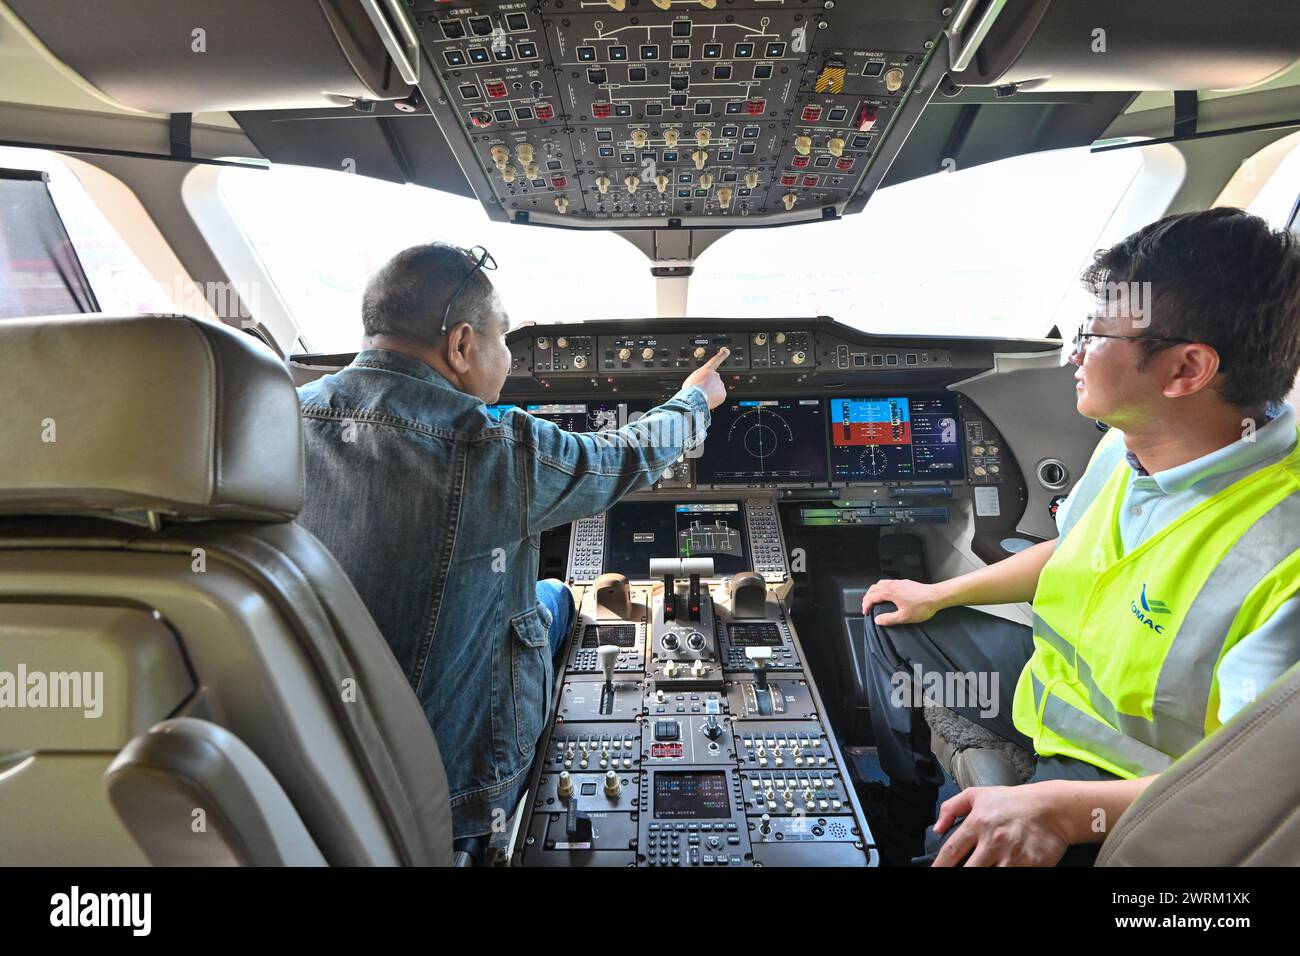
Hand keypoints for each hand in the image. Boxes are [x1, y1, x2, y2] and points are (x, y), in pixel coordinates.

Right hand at [682, 348, 729, 409]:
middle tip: (702, 391)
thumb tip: (699, 384)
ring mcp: (720, 384)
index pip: (716, 359)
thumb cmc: (691, 389)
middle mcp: (716, 375)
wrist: (694, 399)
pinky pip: (719, 396)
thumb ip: (698, 378)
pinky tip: (708, 400)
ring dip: (711, 392)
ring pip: (717, 389)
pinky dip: (715, 399)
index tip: (726, 350)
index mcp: (707, 370)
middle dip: (710, 385)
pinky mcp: (723, 394)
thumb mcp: (691, 379)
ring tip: (703, 396)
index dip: (722, 354)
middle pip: (714, 380)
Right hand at [862, 578, 943, 624]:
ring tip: (874, 599)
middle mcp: (893, 585)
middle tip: (866, 606)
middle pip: (874, 588)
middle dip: (868, 597)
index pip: (872, 596)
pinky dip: (883, 588)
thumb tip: (878, 620)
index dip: (866, 604)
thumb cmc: (922, 606)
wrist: (937, 596)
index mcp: (890, 592)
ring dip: (874, 591)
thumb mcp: (904, 617)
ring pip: (881, 583)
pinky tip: (888, 594)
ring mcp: (899, 582)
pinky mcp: (905, 583)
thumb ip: (889, 619)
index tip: (865, 612)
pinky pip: (889, 582)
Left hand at [930, 784, 1071, 866]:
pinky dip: (1005, 877)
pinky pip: (1013, 877)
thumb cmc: (1013, 801)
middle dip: (958, 876)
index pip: (951, 851)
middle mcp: (993, 841)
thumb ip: (952, 808)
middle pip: (969, 870)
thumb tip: (936, 828)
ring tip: (983, 870)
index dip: (939, 866)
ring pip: (990, 876)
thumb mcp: (978, 795)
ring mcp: (1012, 855)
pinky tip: (1000, 871)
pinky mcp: (1031, 865)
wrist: (1052, 807)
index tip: (934, 871)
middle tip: (954, 876)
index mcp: (977, 823)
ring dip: (984, 876)